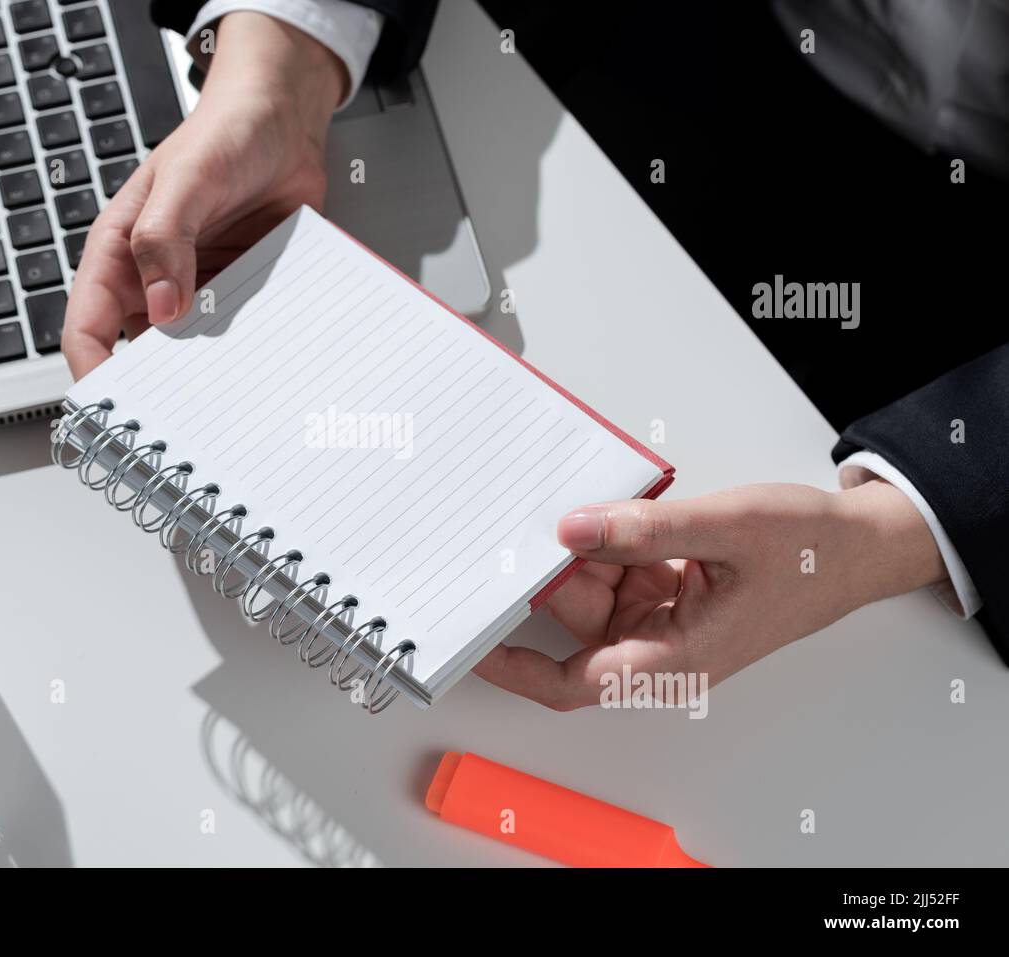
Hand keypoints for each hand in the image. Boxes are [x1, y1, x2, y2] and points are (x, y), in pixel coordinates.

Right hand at [62, 11, 346, 378]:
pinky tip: (262, 362)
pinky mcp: (236, 291)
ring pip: (191, 351)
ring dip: (207, 372)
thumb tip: (160, 306)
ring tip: (228, 397)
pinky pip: (235, 335)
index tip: (114, 407)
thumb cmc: (223, 133)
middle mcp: (153, 278)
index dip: (93, 371)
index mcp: (119, 253)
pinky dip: (245, 352)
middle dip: (155, 384)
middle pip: (140, 352)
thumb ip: (165, 238)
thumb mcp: (186, 180)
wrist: (283, 120)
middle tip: (182, 419)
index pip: (89, 326)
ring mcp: (196, 289)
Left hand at [473, 481, 947, 709]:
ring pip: (595, 590)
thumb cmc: (811, 552)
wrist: (859, 546)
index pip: (576, 683)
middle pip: (579, 623)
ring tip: (583, 504)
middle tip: (526, 527)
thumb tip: (571, 530)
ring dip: (584, 551)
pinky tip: (610, 509)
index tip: (474, 642)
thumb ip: (646, 530)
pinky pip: (619, 569)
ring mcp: (664, 618)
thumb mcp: (727, 528)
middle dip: (554, 577)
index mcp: (677, 659)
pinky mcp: (668, 591)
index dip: (518, 669)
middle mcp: (663, 646)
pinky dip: (610, 541)